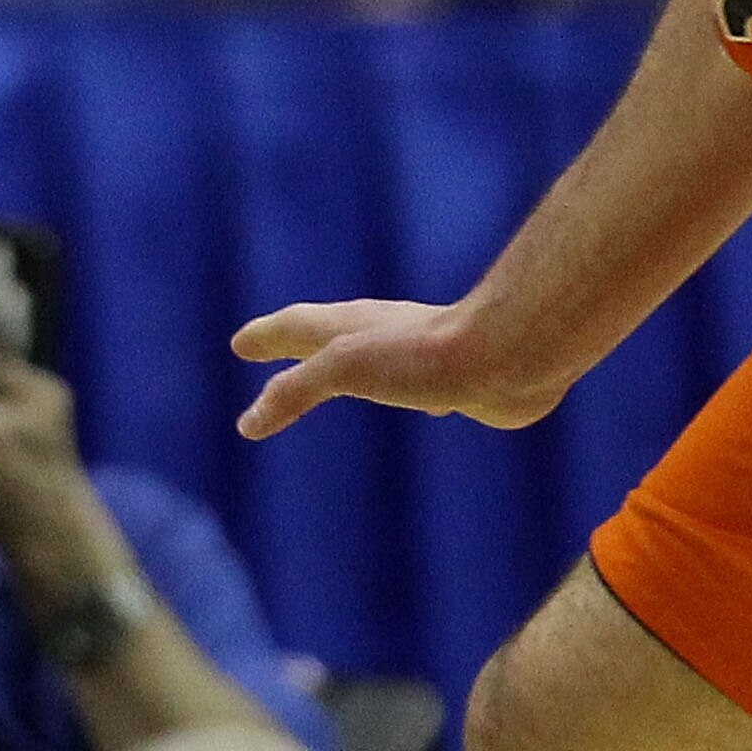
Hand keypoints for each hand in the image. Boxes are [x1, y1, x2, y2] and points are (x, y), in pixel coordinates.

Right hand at [230, 294, 568, 439]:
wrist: (509, 356)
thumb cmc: (423, 357)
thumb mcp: (345, 368)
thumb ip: (295, 391)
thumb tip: (249, 423)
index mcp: (348, 327)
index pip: (295, 327)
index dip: (266, 336)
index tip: (241, 343)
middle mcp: (379, 336)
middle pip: (327, 336)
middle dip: (296, 343)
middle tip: (270, 349)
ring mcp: (416, 357)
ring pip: (372, 361)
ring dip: (347, 368)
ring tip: (340, 376)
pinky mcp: (454, 381)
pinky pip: (415, 386)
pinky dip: (400, 392)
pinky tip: (424, 403)